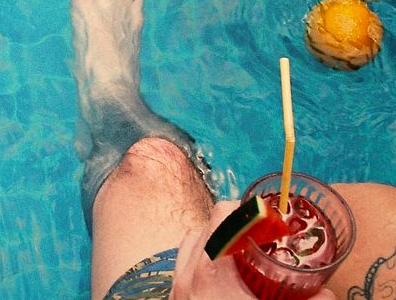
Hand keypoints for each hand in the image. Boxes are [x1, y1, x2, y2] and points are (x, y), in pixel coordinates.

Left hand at [170, 201, 335, 299]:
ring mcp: (176, 288)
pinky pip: (180, 266)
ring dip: (210, 241)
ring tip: (236, 254)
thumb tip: (327, 294)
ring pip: (188, 244)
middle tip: (257, 238)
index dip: (248, 210)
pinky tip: (220, 276)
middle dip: (231, 226)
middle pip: (204, 227)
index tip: (267, 219)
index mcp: (213, 270)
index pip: (223, 215)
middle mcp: (188, 274)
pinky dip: (196, 261)